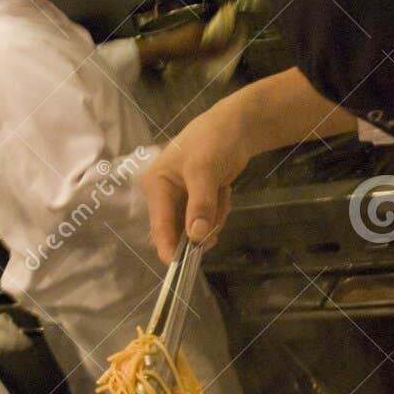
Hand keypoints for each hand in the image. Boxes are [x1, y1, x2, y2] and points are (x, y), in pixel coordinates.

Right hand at [142, 106, 247, 261]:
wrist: (237, 126)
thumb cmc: (213, 141)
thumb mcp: (205, 171)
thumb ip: (200, 204)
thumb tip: (196, 236)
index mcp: (156, 184)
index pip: (159, 223)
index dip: (168, 246)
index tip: (178, 266)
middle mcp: (164, 195)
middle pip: (178, 230)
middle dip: (201, 226)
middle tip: (217, 214)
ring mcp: (181, 199)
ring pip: (196, 228)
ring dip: (214, 217)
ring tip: (222, 192)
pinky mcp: (196, 201)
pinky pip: (207, 220)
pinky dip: (218, 212)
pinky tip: (223, 192)